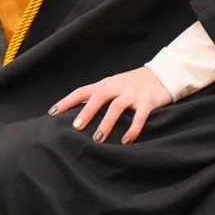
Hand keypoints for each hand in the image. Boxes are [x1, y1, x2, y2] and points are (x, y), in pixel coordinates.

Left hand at [51, 67, 172, 144]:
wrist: (163, 74)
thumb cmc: (133, 84)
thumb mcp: (114, 86)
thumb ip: (98, 97)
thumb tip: (77, 115)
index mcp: (106, 84)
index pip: (82, 91)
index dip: (67, 101)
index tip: (52, 114)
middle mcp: (117, 87)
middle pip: (99, 96)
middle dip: (87, 111)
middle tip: (76, 127)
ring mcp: (133, 93)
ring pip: (117, 106)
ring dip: (107, 122)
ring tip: (98, 138)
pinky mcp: (148, 101)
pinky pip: (139, 116)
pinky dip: (133, 129)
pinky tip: (126, 141)